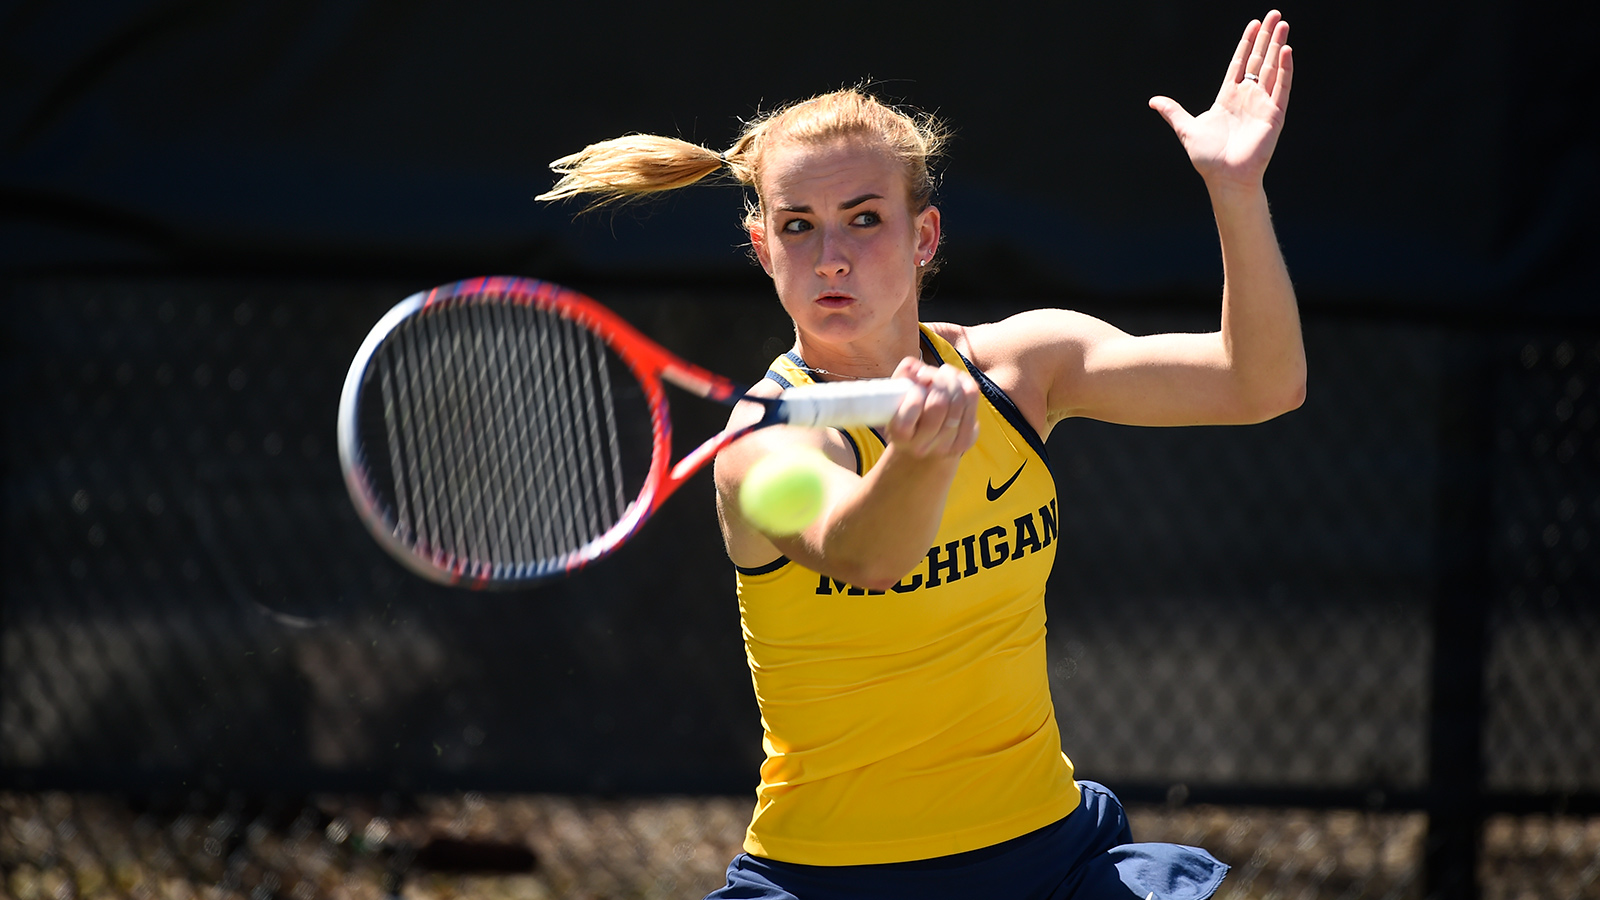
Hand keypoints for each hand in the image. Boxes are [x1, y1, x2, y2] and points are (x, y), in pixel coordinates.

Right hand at [884, 357, 978, 458]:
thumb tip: (913, 365)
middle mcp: (922, 446)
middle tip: (933, 375)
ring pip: (958, 400)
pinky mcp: (965, 440)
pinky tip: (957, 382)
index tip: (915, 387)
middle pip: (939, 404)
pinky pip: (972, 400)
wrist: (922, 448)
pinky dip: (966, 384)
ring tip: (944, 375)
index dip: (916, 390)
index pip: (913, 407)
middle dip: (938, 381)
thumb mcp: (895, 399)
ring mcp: (946, 446)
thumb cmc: (906, 415)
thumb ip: (901, 379)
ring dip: (952, 379)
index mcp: (900, 437)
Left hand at [1148, 10, 1293, 190]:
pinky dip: (1285, 69)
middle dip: (1266, 37)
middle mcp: (1247, 97)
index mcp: (1228, 97)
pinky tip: (1286, 51)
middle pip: (1259, 60)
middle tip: (1275, 14)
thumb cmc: (1207, 157)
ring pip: (1272, 68)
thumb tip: (1153, 101)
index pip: (1240, 63)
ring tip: (1284, 24)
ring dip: (1278, 46)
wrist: (1224, 177)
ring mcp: (1262, 104)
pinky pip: (1282, 87)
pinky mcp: (1274, 115)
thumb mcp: (1186, 128)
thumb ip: (1173, 111)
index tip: (1255, 24)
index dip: (1247, 43)